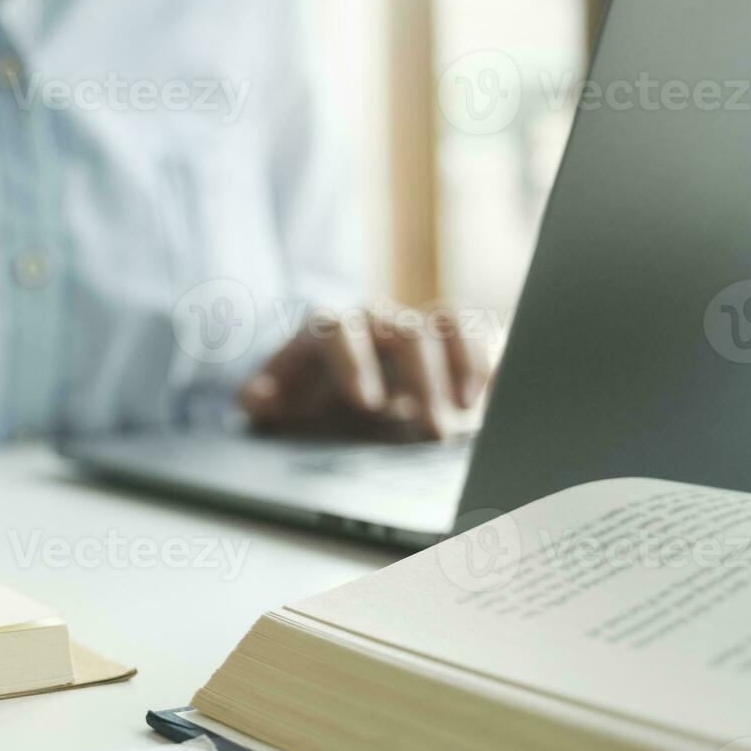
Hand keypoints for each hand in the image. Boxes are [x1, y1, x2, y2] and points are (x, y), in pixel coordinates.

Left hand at [239, 305, 491, 441]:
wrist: (348, 384)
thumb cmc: (315, 395)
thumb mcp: (286, 401)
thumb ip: (266, 400)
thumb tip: (254, 399)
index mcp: (329, 331)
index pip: (335, 329)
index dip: (351, 361)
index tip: (366, 403)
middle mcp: (376, 320)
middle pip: (401, 330)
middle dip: (419, 379)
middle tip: (431, 429)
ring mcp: (418, 326)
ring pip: (445, 322)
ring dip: (460, 364)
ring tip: (468, 412)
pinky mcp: (455, 339)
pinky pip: (479, 331)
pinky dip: (489, 358)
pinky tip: (495, 396)